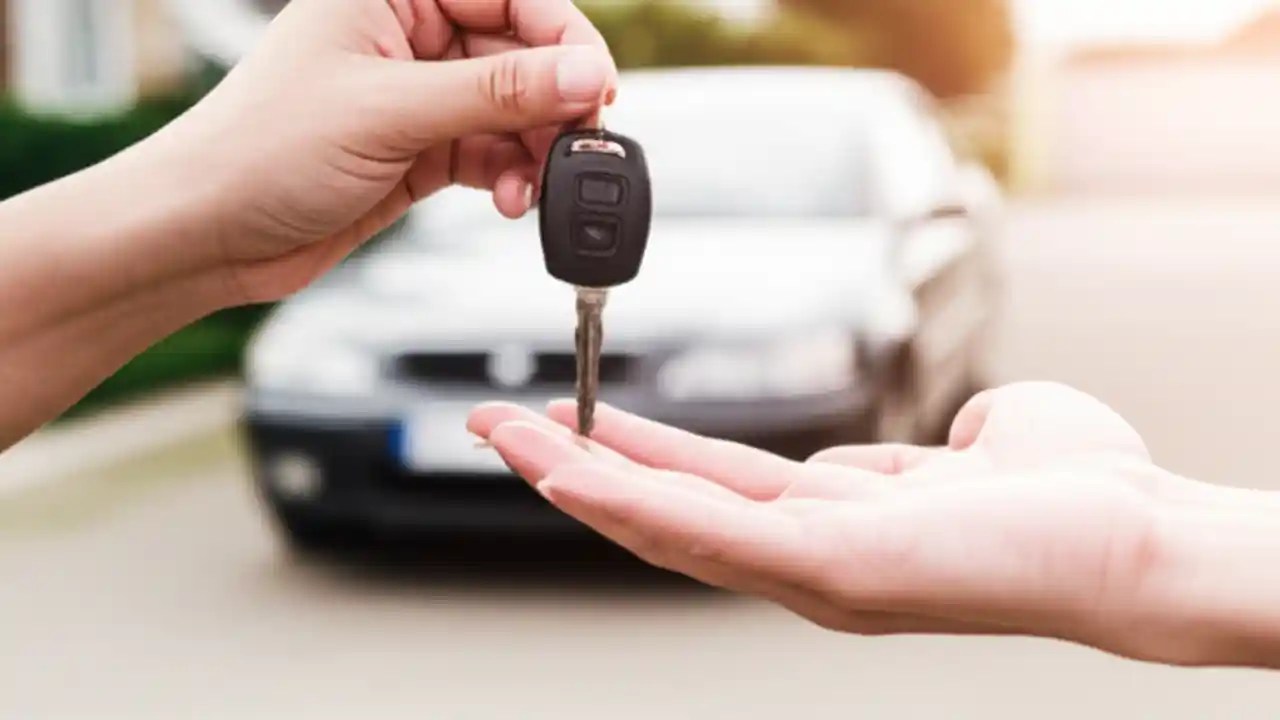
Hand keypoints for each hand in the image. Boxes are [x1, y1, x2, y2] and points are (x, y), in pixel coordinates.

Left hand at [158, 0, 615, 303]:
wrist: (206, 234)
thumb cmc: (257, 151)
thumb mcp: (390, 111)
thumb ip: (495, 93)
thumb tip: (583, 74)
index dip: (560, 34)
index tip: (593, 83)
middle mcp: (405, 35)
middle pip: (519, 53)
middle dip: (553, 103)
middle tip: (579, 144)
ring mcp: (415, 95)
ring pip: (512, 109)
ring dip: (536, 149)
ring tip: (540, 183)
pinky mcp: (420, 150)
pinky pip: (492, 152)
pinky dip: (513, 177)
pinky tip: (516, 199)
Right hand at [469, 383, 1279, 667]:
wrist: (1137, 539)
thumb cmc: (1071, 495)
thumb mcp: (972, 442)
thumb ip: (931, 443)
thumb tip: (936, 435)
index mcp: (834, 527)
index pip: (710, 489)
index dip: (633, 455)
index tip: (575, 418)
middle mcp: (807, 559)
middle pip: (668, 507)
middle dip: (575, 468)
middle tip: (498, 429)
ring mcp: (812, 573)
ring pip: (671, 523)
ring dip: (579, 482)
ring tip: (509, 442)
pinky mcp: (833, 574)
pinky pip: (716, 534)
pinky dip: (637, 504)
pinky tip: (577, 478)